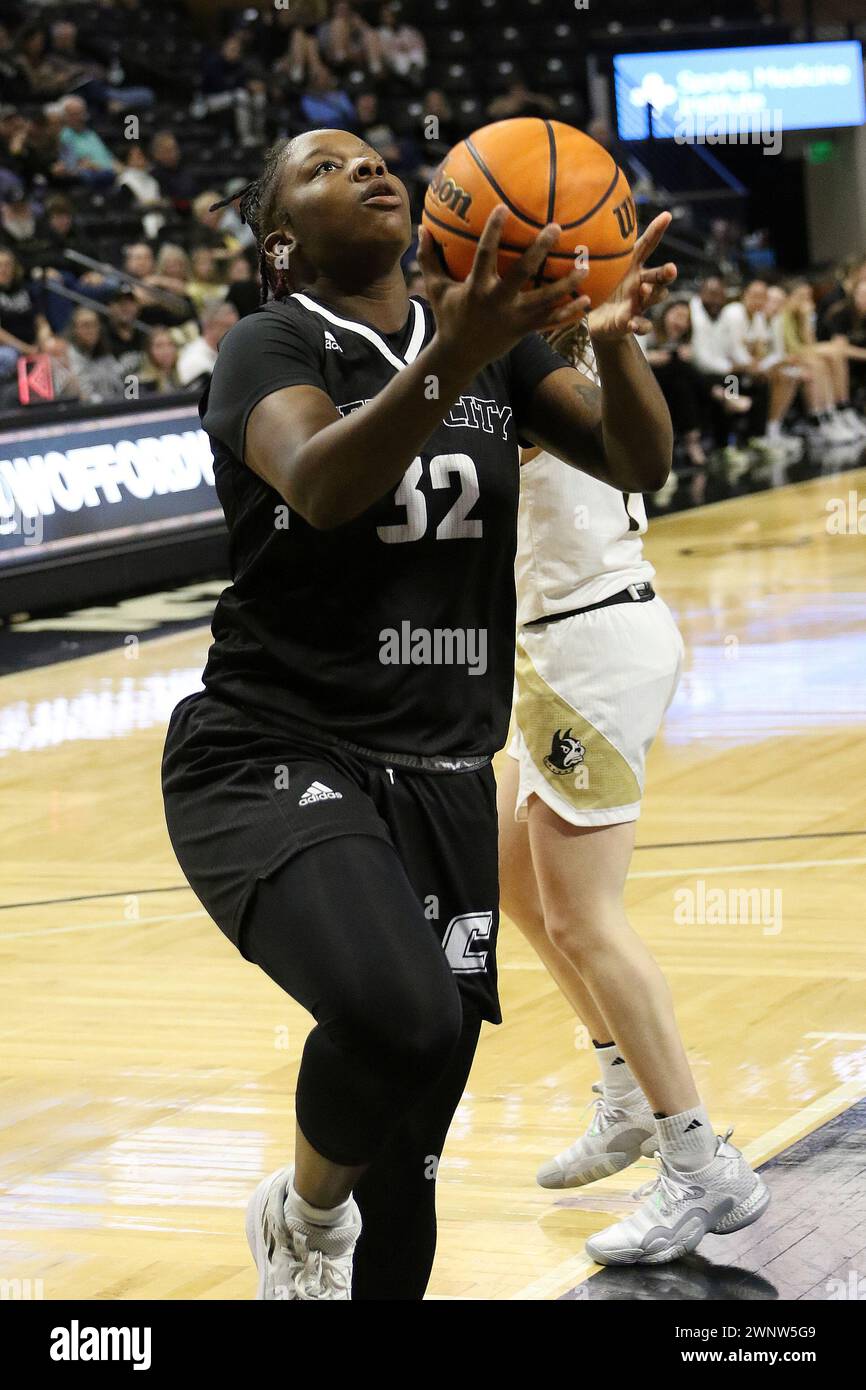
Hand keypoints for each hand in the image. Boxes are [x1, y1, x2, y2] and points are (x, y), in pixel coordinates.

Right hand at [418, 204, 590, 374]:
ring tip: (586, 268)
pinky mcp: (524, 331)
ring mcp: (514, 319)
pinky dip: (569, 313)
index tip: (504, 208)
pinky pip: (550, 322)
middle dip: (539, 250)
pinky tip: (587, 301)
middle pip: (522, 273)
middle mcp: (498, 302)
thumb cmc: (448, 316)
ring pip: (545, 300)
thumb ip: (429, 258)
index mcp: (476, 288)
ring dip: (567, 285)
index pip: (485, 254)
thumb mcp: (435, 288)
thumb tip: (421, 227)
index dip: (494, 231)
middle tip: (556, 228)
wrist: (459, 356)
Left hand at [587, 211, 676, 340]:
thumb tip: (573, 226)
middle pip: (659, 275)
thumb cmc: (601, 289)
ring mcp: (639, 303)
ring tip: (645, 290)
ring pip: (655, 297)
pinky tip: (634, 325)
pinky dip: (641, 325)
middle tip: (671, 269)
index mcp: (633, 266)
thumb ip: (592, 255)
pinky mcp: (632, 322)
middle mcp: (641, 283)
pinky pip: (643, 324)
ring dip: (654, 294)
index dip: (657, 231)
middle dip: (667, 272)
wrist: (598, 321)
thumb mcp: (596, 271)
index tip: (667, 215)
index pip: (647, 246)